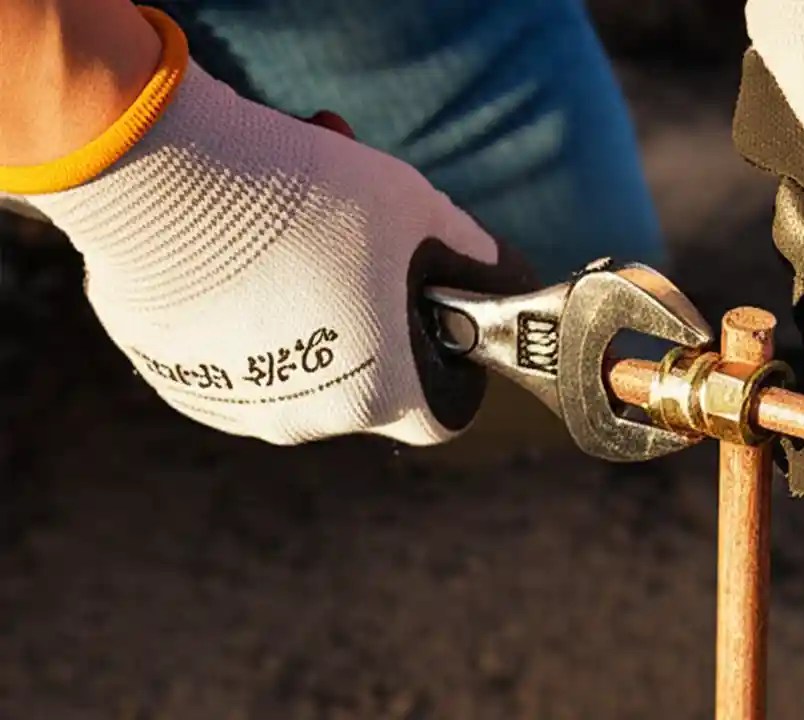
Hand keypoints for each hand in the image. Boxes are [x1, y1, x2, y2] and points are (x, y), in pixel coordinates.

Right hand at [21, 55, 535, 445]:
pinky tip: (237, 251)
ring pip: (299, 359)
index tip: (433, 315)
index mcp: (378, 396)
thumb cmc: (307, 197)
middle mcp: (308, 421)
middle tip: (355, 243)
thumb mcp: (419, 211)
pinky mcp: (178, 380)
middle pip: (368, 376)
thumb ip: (472, 257)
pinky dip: (247, 311)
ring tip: (291, 226)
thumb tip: (502, 274)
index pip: (442, 412)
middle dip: (372, 313)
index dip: (450, 364)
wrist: (162, 178)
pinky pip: (236, 352)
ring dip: (310, 304)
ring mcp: (237, 406)